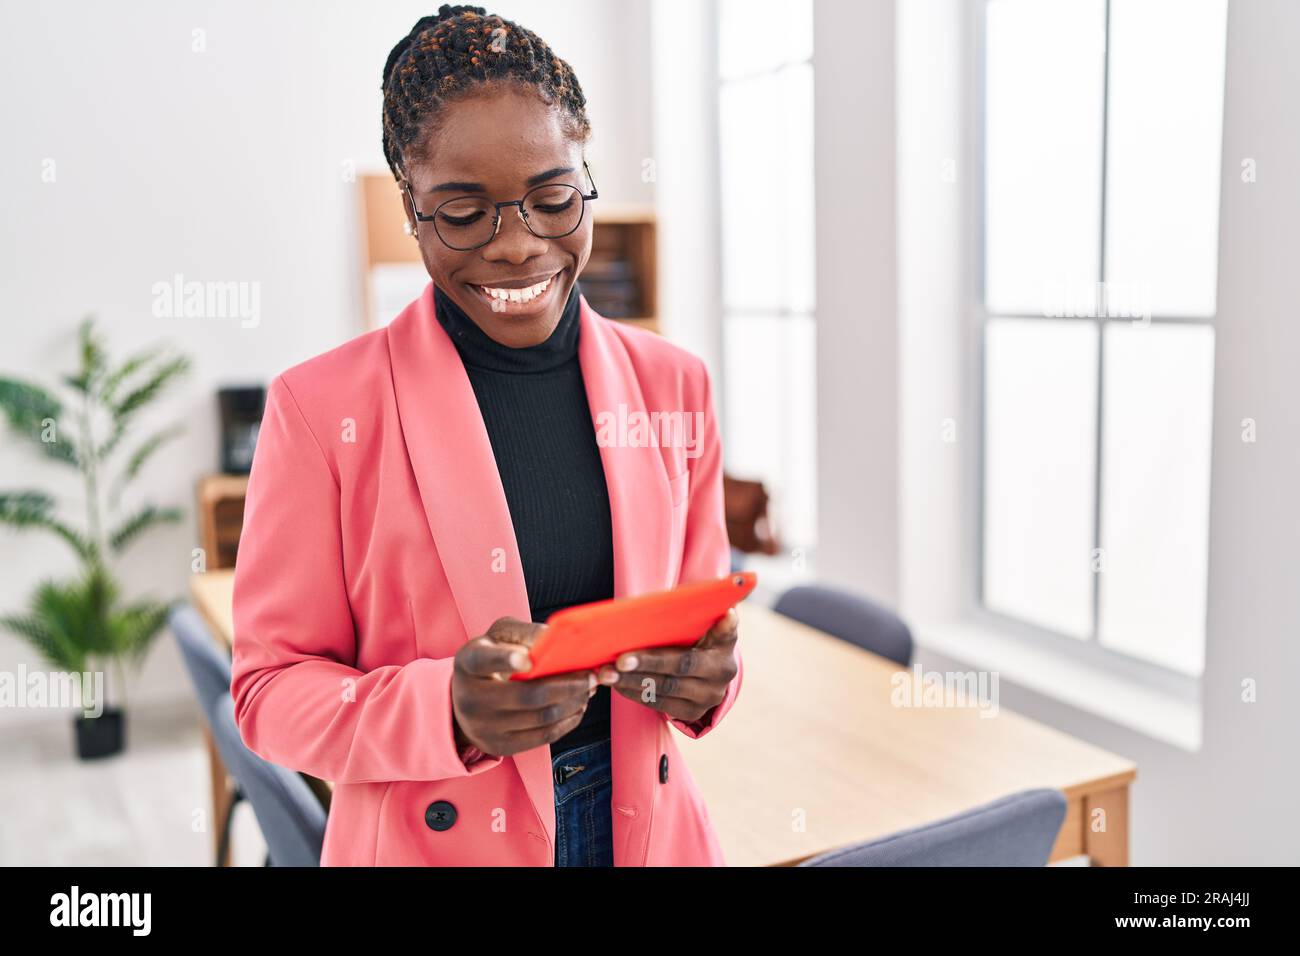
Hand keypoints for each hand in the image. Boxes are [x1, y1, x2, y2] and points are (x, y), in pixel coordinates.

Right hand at [452, 617, 597, 757]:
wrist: (466, 701)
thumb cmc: (491, 659)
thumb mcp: (500, 638)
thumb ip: (525, 633)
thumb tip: (554, 638)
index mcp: (468, 664)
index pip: (484, 661)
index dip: (505, 660)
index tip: (529, 658)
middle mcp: (471, 699)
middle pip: (527, 696)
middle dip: (567, 685)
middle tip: (591, 676)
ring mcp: (485, 728)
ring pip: (541, 718)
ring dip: (573, 702)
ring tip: (589, 688)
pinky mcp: (501, 747)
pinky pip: (544, 736)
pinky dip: (568, 721)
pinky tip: (578, 706)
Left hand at [596, 607, 739, 724]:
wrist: (703, 675)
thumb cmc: (692, 639)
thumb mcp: (699, 626)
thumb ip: (695, 613)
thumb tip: (673, 603)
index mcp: (725, 643)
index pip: (726, 633)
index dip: (726, 626)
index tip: (727, 615)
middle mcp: (723, 671)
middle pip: (683, 664)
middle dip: (648, 662)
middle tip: (619, 660)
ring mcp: (709, 695)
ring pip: (667, 687)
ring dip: (633, 681)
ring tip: (607, 674)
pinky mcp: (694, 712)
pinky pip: (660, 704)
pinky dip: (635, 693)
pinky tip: (618, 684)